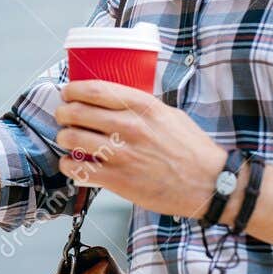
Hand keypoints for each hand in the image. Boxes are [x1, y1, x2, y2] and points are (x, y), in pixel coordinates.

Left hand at [53, 79, 226, 218]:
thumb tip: (118, 101)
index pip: (97, 90)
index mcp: (144, 107)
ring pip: (73, 139)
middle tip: (63, 115)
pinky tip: (71, 164)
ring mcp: (123, 154)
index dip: (74, 89)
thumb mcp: (170, 115)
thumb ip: (143, 107)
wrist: (209, 184)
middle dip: (63, 113)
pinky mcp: (118, 180)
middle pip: (78, 112)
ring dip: (63, 138)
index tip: (68, 91)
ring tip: (66, 139)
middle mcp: (130, 127)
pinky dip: (69, 165)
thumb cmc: (192, 150)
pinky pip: (79, 169)